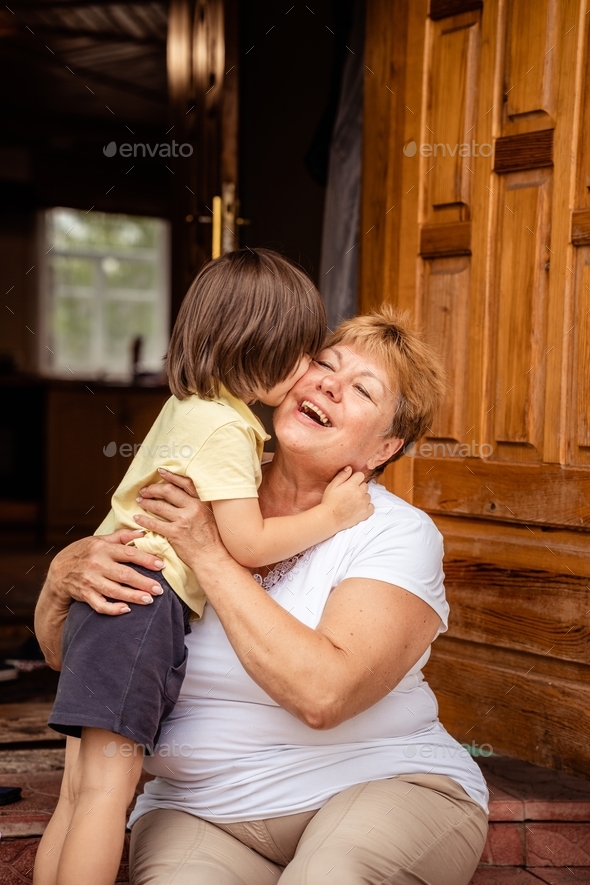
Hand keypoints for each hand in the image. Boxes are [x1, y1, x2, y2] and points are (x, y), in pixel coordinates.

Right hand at [45, 529, 166, 615]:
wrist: (59, 569)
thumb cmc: (84, 552)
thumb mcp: (100, 540)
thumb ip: (121, 536)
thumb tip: (142, 532)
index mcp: (103, 549)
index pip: (129, 554)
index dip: (146, 559)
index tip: (161, 565)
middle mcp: (97, 564)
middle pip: (124, 575)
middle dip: (143, 583)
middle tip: (159, 589)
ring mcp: (90, 581)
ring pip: (115, 591)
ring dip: (133, 597)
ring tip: (149, 600)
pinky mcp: (85, 595)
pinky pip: (100, 605)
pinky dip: (113, 609)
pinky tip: (126, 609)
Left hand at [134, 468, 224, 567]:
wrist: (212, 557)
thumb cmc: (213, 538)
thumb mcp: (211, 515)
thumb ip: (199, 504)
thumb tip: (184, 495)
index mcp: (202, 501)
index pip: (185, 483)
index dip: (171, 476)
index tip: (160, 472)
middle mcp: (193, 508)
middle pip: (168, 491)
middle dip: (154, 489)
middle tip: (145, 490)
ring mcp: (183, 520)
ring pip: (159, 506)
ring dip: (147, 502)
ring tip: (140, 501)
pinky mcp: (175, 533)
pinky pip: (155, 524)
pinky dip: (144, 520)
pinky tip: (137, 518)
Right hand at [321, 466, 373, 529]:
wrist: (330, 518)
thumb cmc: (329, 501)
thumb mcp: (332, 485)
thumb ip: (342, 475)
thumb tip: (349, 468)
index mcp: (352, 484)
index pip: (360, 475)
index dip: (355, 479)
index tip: (350, 483)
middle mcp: (360, 493)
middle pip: (365, 485)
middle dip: (359, 488)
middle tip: (350, 494)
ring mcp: (364, 503)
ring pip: (368, 495)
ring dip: (362, 497)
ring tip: (353, 502)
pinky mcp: (366, 512)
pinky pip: (371, 506)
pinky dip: (367, 506)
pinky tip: (359, 508)